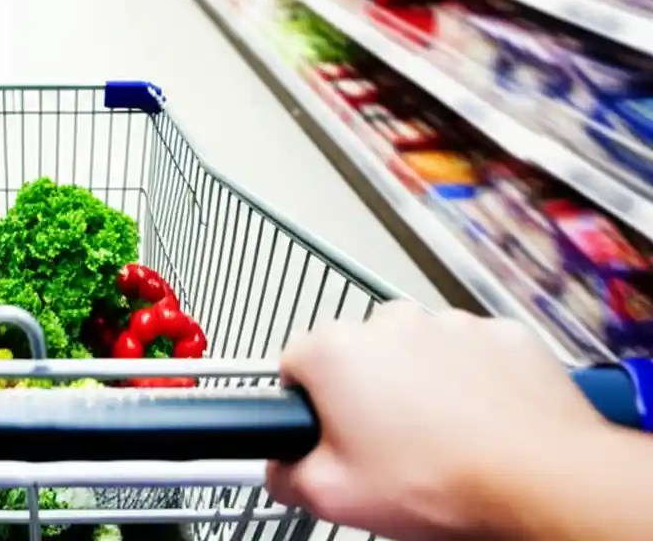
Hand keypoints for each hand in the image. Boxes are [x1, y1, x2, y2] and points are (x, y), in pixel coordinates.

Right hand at [266, 304, 618, 539]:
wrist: (542, 481)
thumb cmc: (441, 483)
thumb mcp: (332, 497)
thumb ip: (284, 475)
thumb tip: (279, 469)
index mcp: (336, 350)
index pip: (294, 365)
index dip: (308, 408)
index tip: (329, 437)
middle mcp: (390, 322)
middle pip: (358, 357)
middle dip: (365, 395)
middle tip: (387, 449)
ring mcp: (451, 324)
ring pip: (416, 354)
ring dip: (419, 387)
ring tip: (440, 442)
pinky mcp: (502, 335)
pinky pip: (472, 356)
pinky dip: (471, 384)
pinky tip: (480, 426)